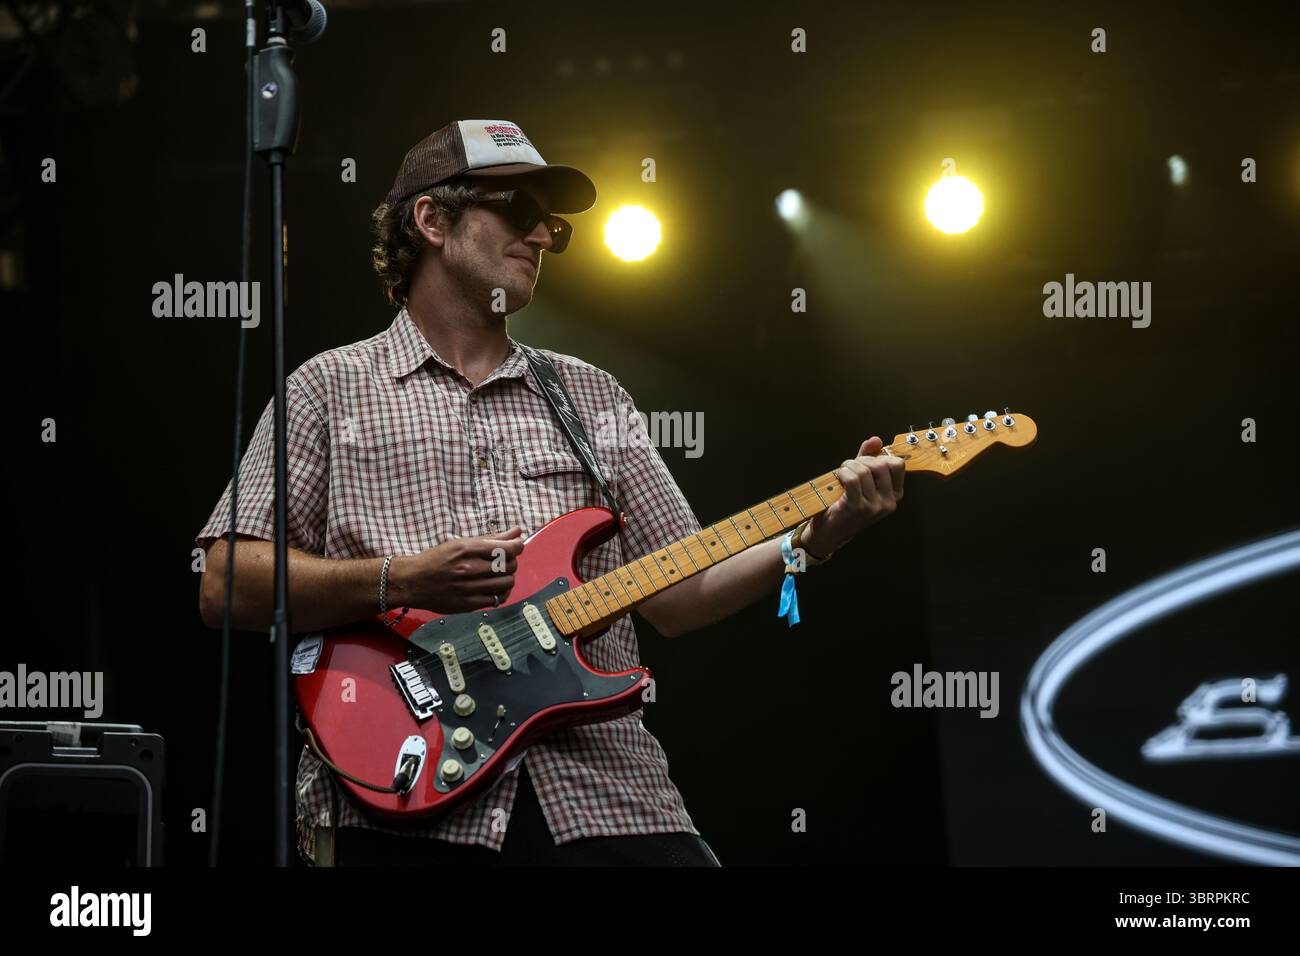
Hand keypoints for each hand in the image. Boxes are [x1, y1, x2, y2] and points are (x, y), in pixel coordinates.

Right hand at [390, 527, 524, 612]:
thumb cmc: (436, 559)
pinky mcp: (469, 604)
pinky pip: (497, 599)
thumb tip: (517, 532)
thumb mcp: (461, 543)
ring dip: (508, 577)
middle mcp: (470, 568)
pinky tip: (494, 588)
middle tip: (504, 561)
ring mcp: (469, 588)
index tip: (516, 546)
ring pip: (507, 583)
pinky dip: (501, 593)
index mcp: (468, 549)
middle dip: (512, 562)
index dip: (518, 547)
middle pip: (510, 565)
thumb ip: (491, 538)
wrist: (413, 581)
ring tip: (499, 574)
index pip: (508, 548)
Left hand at [799, 437, 904, 558]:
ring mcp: (874, 506)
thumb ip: (869, 458)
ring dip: (849, 466)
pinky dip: (843, 473)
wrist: (829, 532)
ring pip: (864, 471)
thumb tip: (876, 440)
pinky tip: (838, 478)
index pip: (898, 464)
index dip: (880, 456)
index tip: (866, 461)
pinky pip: (853, 479)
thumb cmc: (845, 504)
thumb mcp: (861, 480)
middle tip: (850, 467)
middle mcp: (888, 502)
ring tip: (842, 473)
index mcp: (895, 495)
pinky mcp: (857, 507)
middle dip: (862, 459)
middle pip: (881, 465)